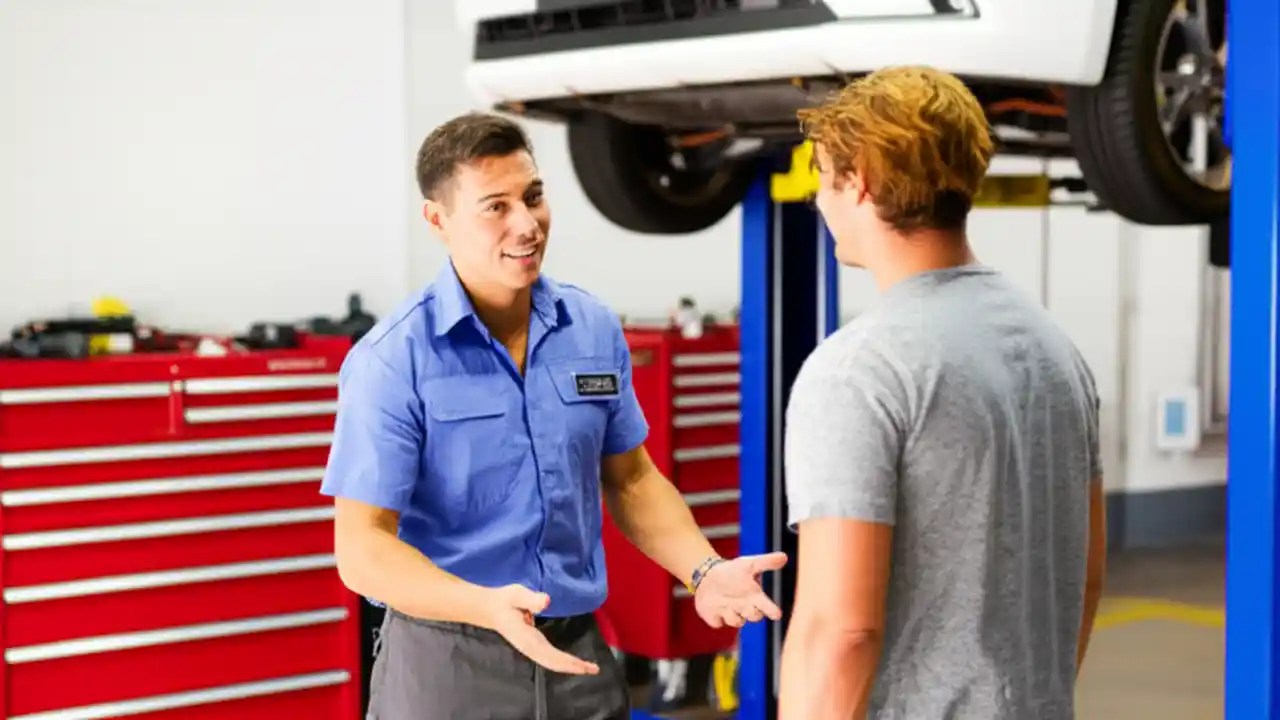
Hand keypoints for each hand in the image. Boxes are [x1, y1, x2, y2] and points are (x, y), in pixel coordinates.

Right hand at [480, 584, 599, 675]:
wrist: (488, 608)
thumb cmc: (504, 601)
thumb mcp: (517, 594)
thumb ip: (531, 598)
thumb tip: (546, 601)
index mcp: (528, 639)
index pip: (551, 655)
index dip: (568, 662)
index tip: (583, 666)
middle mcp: (531, 647)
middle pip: (554, 663)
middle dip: (574, 667)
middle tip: (594, 669)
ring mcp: (532, 648)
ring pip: (553, 662)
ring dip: (570, 666)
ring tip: (589, 668)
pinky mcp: (533, 645)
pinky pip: (551, 657)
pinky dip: (564, 661)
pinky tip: (574, 661)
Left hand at [694, 552, 787, 628]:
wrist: (708, 575)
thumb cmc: (733, 571)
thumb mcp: (749, 564)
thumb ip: (766, 562)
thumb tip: (784, 557)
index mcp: (755, 597)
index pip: (768, 607)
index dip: (772, 611)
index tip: (777, 614)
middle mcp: (745, 608)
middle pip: (755, 617)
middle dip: (751, 611)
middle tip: (745, 602)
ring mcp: (731, 614)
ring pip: (737, 621)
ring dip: (732, 612)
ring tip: (724, 600)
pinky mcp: (716, 618)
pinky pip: (718, 622)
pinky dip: (716, 616)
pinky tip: (713, 605)